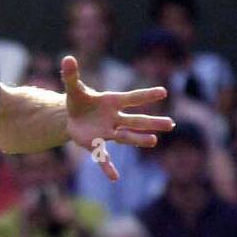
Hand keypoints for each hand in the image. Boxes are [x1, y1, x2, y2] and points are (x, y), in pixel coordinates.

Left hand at [62, 55, 174, 181]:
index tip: (163, 92)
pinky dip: (108, 168)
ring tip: (154, 141)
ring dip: (139, 139)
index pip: (132, 98)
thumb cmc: (79, 101)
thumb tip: (66, 58)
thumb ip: (71, 75)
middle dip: (151, 122)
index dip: (146, 95)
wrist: (71, 117)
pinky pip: (103, 158)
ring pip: (126, 137)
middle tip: (170, 124)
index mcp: (112, 102)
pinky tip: (114, 178)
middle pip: (136, 120)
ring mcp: (108, 133)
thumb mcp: (73, 88)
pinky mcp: (96, 145)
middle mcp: (115, 118)